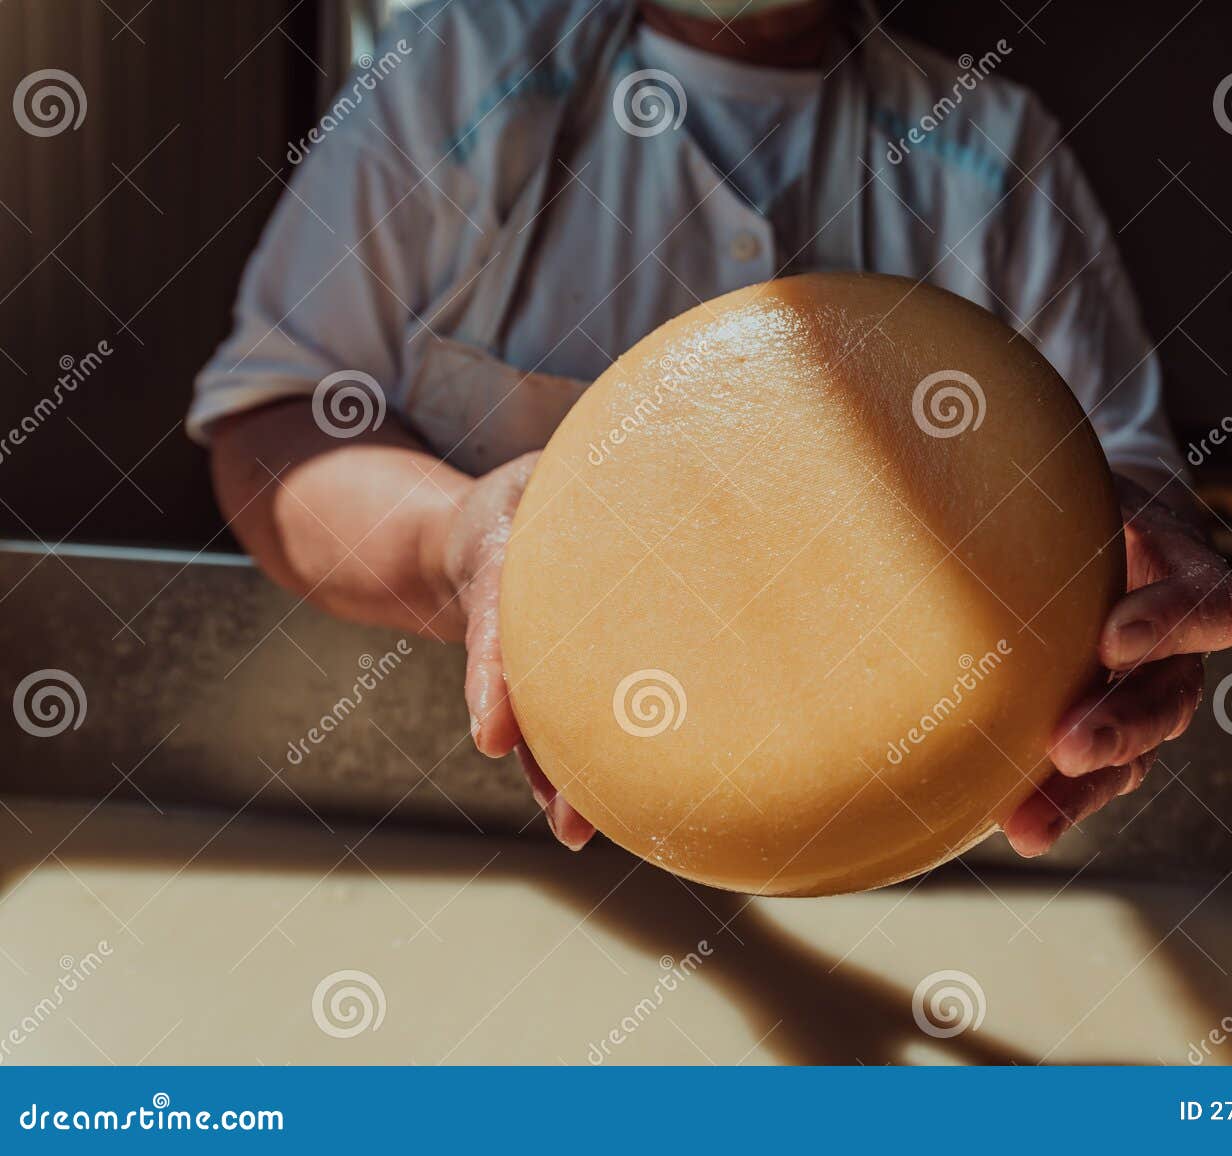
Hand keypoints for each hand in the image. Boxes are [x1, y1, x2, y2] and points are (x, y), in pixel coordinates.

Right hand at [441, 451, 595, 850]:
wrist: (483, 527)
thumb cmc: (532, 491)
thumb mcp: (540, 465)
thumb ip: (586, 464)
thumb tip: (672, 430)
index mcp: (497, 561)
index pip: (494, 620)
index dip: (495, 676)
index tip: (490, 732)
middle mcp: (506, 622)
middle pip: (520, 697)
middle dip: (539, 757)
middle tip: (566, 818)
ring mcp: (524, 661)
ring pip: (538, 725)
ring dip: (556, 778)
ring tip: (579, 831)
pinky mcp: (550, 680)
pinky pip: (559, 723)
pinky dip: (574, 765)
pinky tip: (604, 811)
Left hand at [1002, 474, 1231, 856]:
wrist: (1081, 516)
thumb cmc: (1073, 486)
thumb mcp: (1074, 471)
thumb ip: (1045, 473)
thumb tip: (959, 418)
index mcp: (1184, 570)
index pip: (1206, 604)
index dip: (1169, 625)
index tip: (1110, 639)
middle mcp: (1175, 645)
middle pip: (1173, 698)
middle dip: (1120, 724)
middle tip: (1069, 743)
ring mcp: (1143, 693)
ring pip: (1136, 754)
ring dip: (1084, 790)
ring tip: (1029, 827)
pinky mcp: (1104, 725)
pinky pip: (1094, 775)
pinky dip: (1055, 801)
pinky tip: (1011, 825)